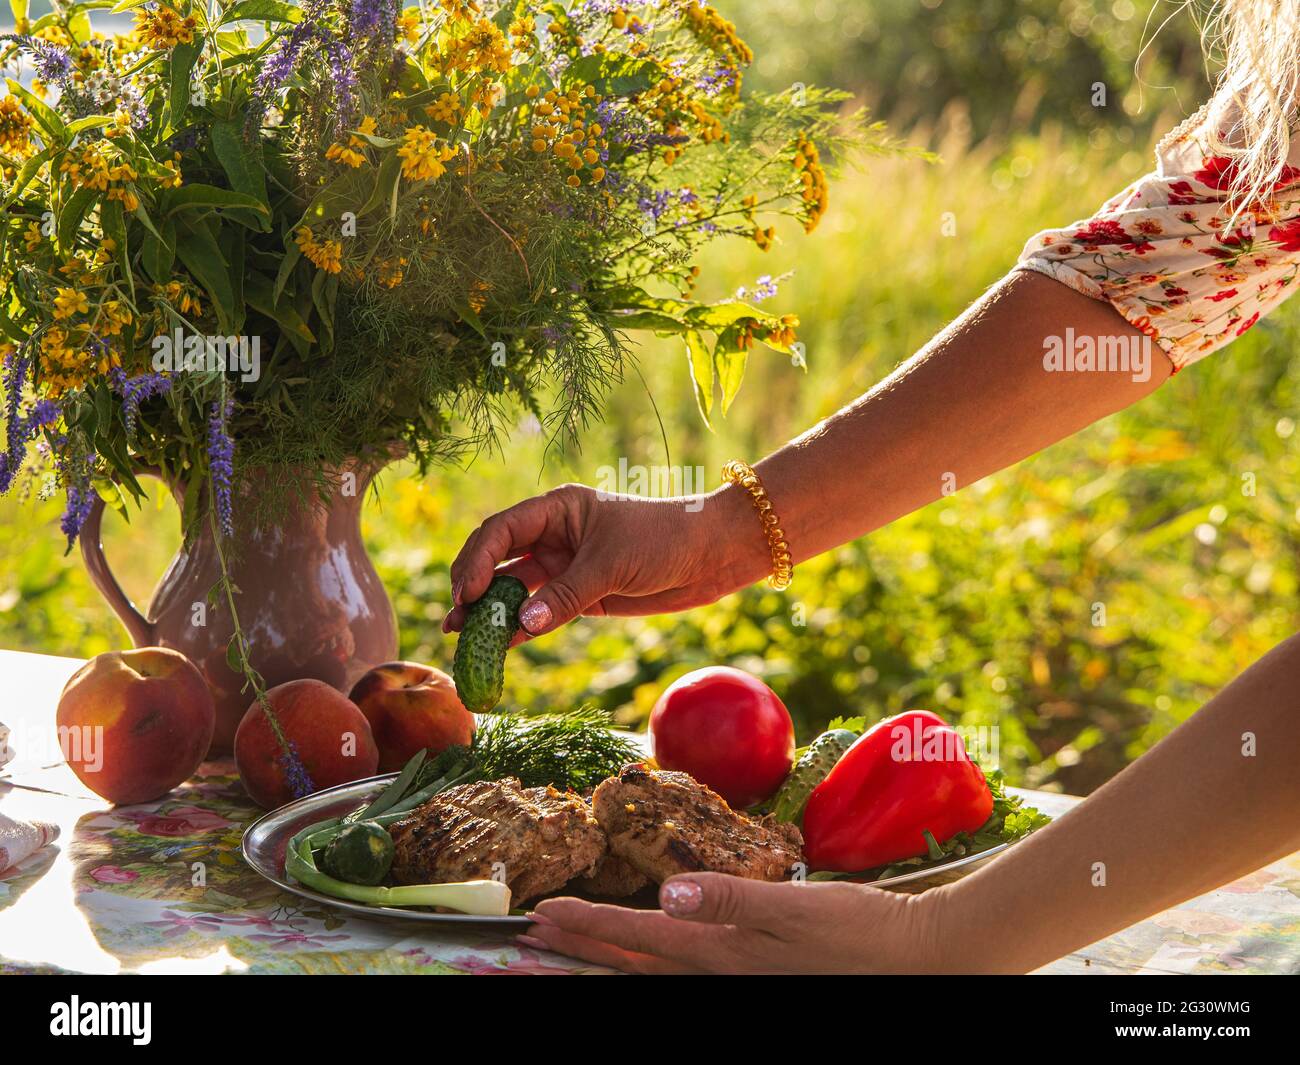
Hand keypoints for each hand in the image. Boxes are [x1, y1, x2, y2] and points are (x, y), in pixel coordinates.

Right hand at [443, 483, 767, 638]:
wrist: (710, 555)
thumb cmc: (664, 540)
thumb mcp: (612, 564)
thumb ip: (566, 595)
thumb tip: (520, 626)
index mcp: (557, 509)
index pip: (501, 530)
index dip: (477, 560)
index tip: (467, 593)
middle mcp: (554, 534)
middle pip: (498, 560)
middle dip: (473, 588)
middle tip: (455, 620)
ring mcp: (565, 565)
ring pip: (515, 589)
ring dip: (491, 613)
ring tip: (465, 639)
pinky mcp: (580, 594)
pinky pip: (540, 612)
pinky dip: (520, 629)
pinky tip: (499, 647)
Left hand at [517, 873, 949, 973]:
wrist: (915, 962)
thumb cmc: (860, 933)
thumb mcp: (798, 907)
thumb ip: (731, 898)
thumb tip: (668, 891)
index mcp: (724, 954)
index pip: (639, 937)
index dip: (588, 926)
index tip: (543, 915)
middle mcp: (720, 977)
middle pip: (633, 965)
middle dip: (581, 949)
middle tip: (534, 938)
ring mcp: (737, 986)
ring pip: (653, 976)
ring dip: (608, 961)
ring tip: (570, 950)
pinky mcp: (755, 984)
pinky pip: (684, 980)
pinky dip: (650, 969)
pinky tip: (643, 962)